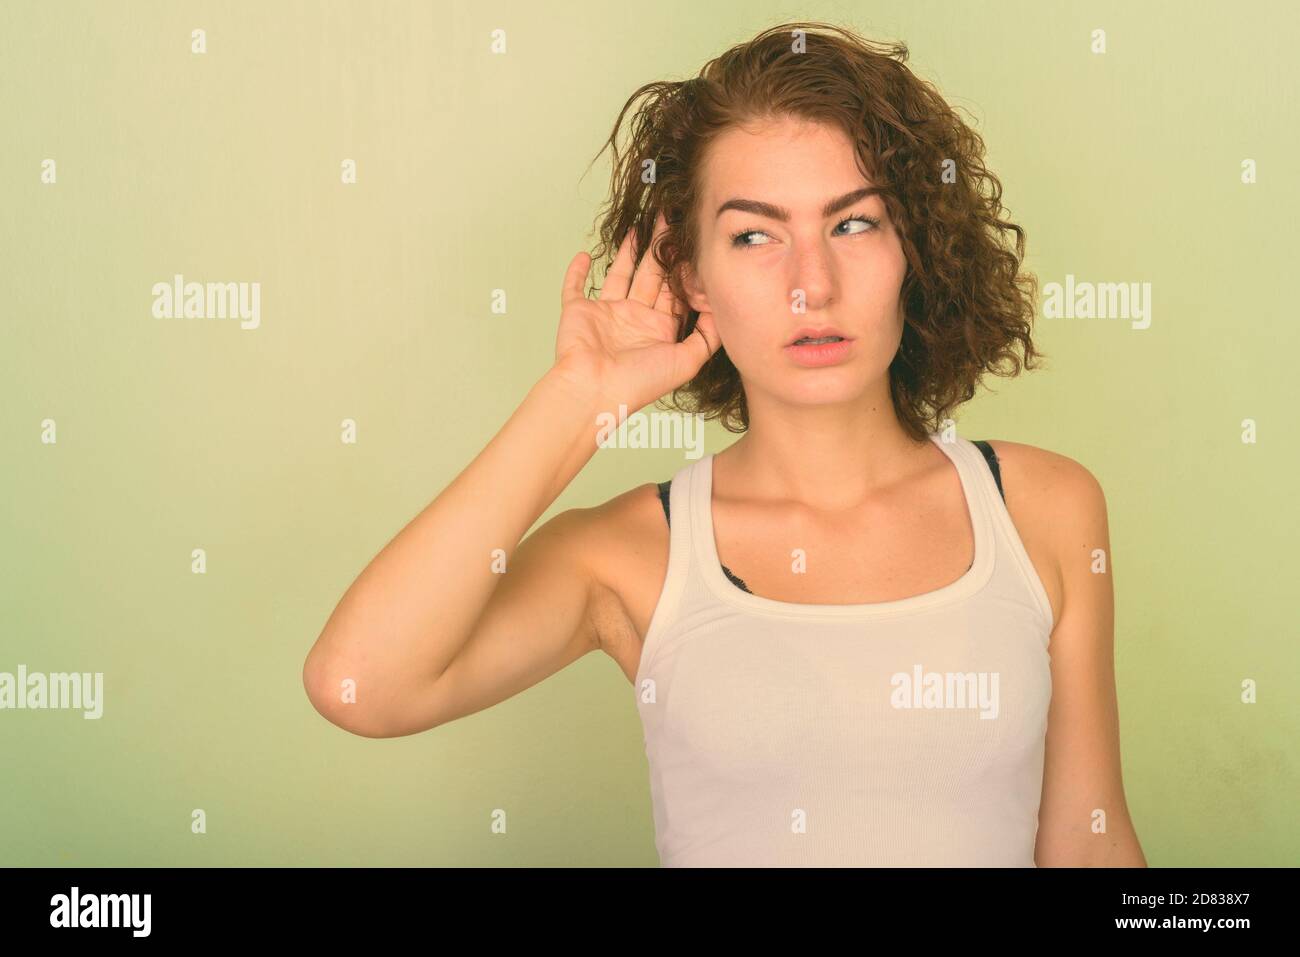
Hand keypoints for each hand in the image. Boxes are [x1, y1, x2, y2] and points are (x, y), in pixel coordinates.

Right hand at [551, 210, 719, 412]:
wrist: (593, 390)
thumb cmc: (638, 382)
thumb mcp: (687, 361)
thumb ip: (707, 336)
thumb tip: (720, 308)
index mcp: (658, 330)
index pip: (675, 292)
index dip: (684, 269)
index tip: (693, 243)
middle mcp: (634, 319)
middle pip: (651, 275)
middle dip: (660, 249)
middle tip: (669, 220)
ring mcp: (605, 314)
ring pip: (620, 273)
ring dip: (628, 251)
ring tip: (640, 225)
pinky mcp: (578, 311)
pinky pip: (575, 287)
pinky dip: (577, 272)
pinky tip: (584, 255)